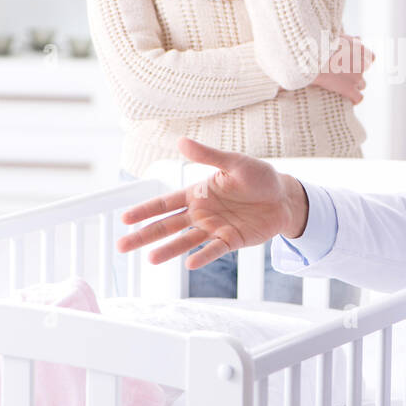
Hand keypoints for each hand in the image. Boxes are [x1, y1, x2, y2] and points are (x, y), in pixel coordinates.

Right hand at [116, 136, 308, 269]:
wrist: (284, 196)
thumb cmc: (258, 177)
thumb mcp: (233, 162)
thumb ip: (208, 155)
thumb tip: (180, 141)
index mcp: (197, 193)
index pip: (165, 203)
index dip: (145, 211)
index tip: (124, 219)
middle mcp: (201, 213)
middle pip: (167, 226)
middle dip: (144, 235)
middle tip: (121, 246)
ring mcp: (214, 228)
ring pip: (186, 241)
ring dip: (169, 249)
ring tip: (150, 259)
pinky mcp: (231, 240)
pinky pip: (214, 249)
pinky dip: (203, 256)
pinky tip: (189, 264)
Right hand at [311, 34, 374, 102]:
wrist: (313, 58)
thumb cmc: (321, 46)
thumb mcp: (338, 37)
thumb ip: (350, 39)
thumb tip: (359, 38)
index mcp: (359, 49)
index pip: (371, 57)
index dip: (362, 61)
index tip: (353, 62)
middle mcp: (361, 63)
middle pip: (363, 71)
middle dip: (356, 73)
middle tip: (341, 74)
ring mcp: (356, 77)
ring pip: (362, 85)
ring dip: (355, 86)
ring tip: (342, 87)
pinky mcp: (349, 89)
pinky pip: (358, 98)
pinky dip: (354, 100)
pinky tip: (349, 101)